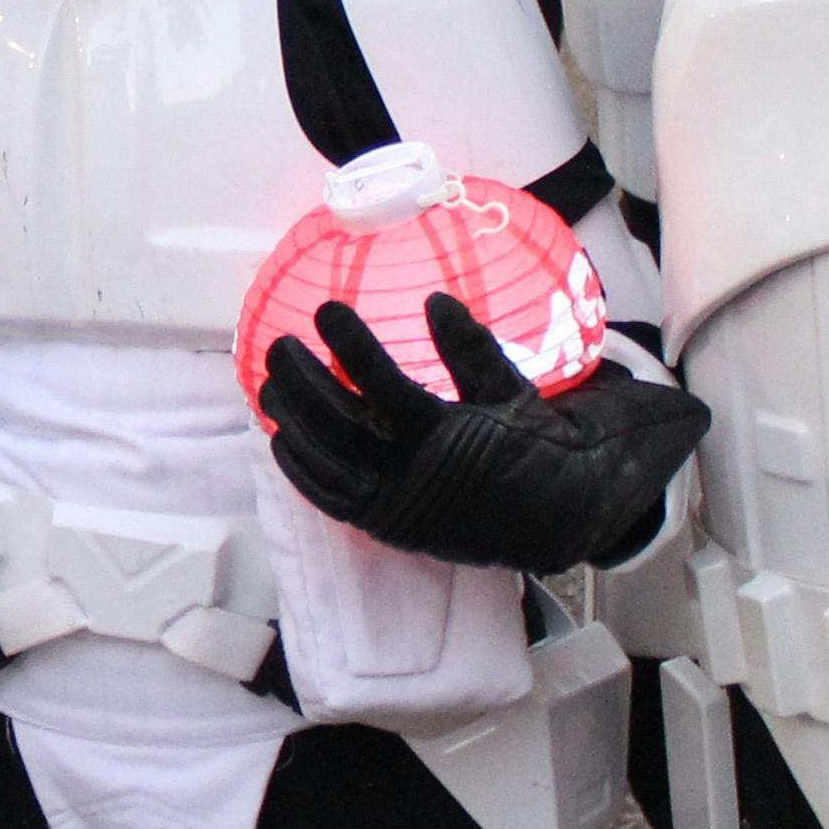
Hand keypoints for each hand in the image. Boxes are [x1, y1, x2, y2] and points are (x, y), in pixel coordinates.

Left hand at [258, 296, 708, 576]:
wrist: (561, 515)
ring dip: (291, 423)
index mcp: (448, 436)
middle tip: (280, 344)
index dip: (350, 347)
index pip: (383, 387)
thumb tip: (434, 301)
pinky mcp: (388, 527)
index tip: (326, 311)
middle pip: (339, 426)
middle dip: (302, 383)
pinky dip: (301, 472)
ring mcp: (396, 506)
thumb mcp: (514, 389)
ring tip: (267, 385)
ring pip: (326, 464)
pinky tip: (281, 440)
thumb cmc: (538, 443)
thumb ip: (471, 348)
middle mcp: (415, 475)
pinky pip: (332, 502)